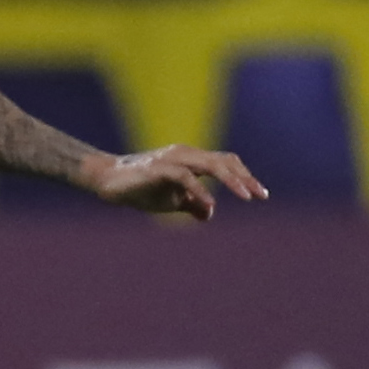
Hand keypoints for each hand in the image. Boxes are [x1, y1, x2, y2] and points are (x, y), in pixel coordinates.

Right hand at [79, 145, 267, 220]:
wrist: (107, 182)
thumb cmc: (140, 189)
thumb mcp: (171, 200)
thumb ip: (192, 204)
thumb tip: (209, 214)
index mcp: (191, 159)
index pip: (225, 162)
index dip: (245, 177)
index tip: (261, 195)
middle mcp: (185, 154)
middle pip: (223, 161)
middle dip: (245, 178)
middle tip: (260, 196)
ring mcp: (172, 159)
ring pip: (209, 164)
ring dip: (231, 180)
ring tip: (246, 196)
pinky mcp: (158, 168)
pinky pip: (185, 177)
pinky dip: (200, 191)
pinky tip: (210, 204)